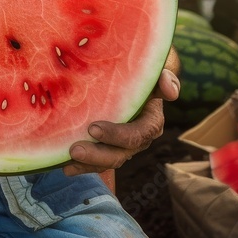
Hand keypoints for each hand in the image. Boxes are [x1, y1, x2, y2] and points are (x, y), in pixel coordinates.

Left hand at [63, 46, 180, 176]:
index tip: (93, 128)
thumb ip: (164, 79)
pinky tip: (66, 167)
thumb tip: (172, 92)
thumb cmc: (141, 72)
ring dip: (88, 164)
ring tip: (67, 161)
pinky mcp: (108, 148)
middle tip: (75, 149)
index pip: (138, 134)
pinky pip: (97, 163)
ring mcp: (123, 146)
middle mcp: (138, 139)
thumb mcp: (154, 71)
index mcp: (151, 122)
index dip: (117, 135)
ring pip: (108, 161)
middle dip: (98, 154)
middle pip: (121, 154)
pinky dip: (82, 166)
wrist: (133, 76)